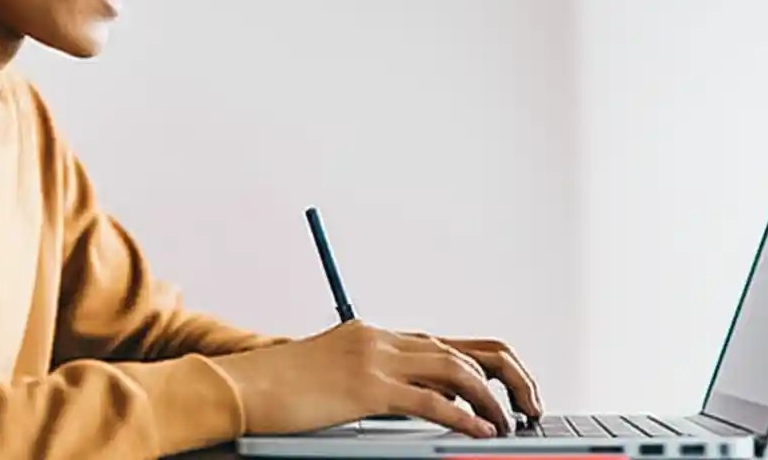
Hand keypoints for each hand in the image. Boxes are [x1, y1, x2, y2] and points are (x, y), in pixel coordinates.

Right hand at [211, 320, 537, 438]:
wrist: (241, 385)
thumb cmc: (278, 387)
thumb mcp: (330, 373)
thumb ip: (368, 378)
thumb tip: (403, 399)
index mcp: (374, 335)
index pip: (444, 343)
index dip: (483, 367)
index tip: (504, 391)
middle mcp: (382, 339)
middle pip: (463, 351)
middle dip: (505, 378)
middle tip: (526, 406)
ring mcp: (376, 360)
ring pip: (457, 371)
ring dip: (491, 400)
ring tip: (506, 424)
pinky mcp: (368, 388)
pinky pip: (432, 401)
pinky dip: (465, 418)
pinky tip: (479, 432)